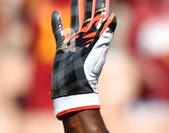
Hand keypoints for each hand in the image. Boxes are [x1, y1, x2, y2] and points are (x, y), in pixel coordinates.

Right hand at [51, 0, 116, 117]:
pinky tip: (55, 12)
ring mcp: (74, 42)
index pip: (100, 16)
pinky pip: (59, 32)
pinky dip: (57, 23)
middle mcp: (86, 38)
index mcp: (96, 37)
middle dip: (89, 3)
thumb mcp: (99, 50)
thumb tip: (113, 15)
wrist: (73, 88)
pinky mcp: (62, 48)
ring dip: (75, 9)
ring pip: (74, 21)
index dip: (101, 4)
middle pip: (88, 16)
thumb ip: (105, 33)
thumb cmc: (88, 70)